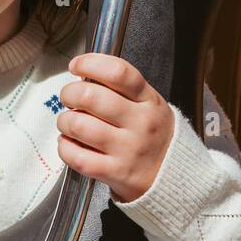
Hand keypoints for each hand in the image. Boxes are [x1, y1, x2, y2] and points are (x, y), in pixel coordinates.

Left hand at [55, 54, 174, 202]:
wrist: (176, 177)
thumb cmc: (154, 136)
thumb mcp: (150, 105)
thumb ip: (122, 90)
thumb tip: (84, 76)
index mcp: (149, 101)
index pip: (118, 72)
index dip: (90, 64)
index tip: (76, 66)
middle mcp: (141, 123)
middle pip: (91, 97)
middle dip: (69, 93)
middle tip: (68, 97)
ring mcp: (129, 149)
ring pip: (80, 126)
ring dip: (65, 121)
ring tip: (67, 123)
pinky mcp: (116, 173)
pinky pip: (78, 157)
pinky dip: (65, 148)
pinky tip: (68, 143)